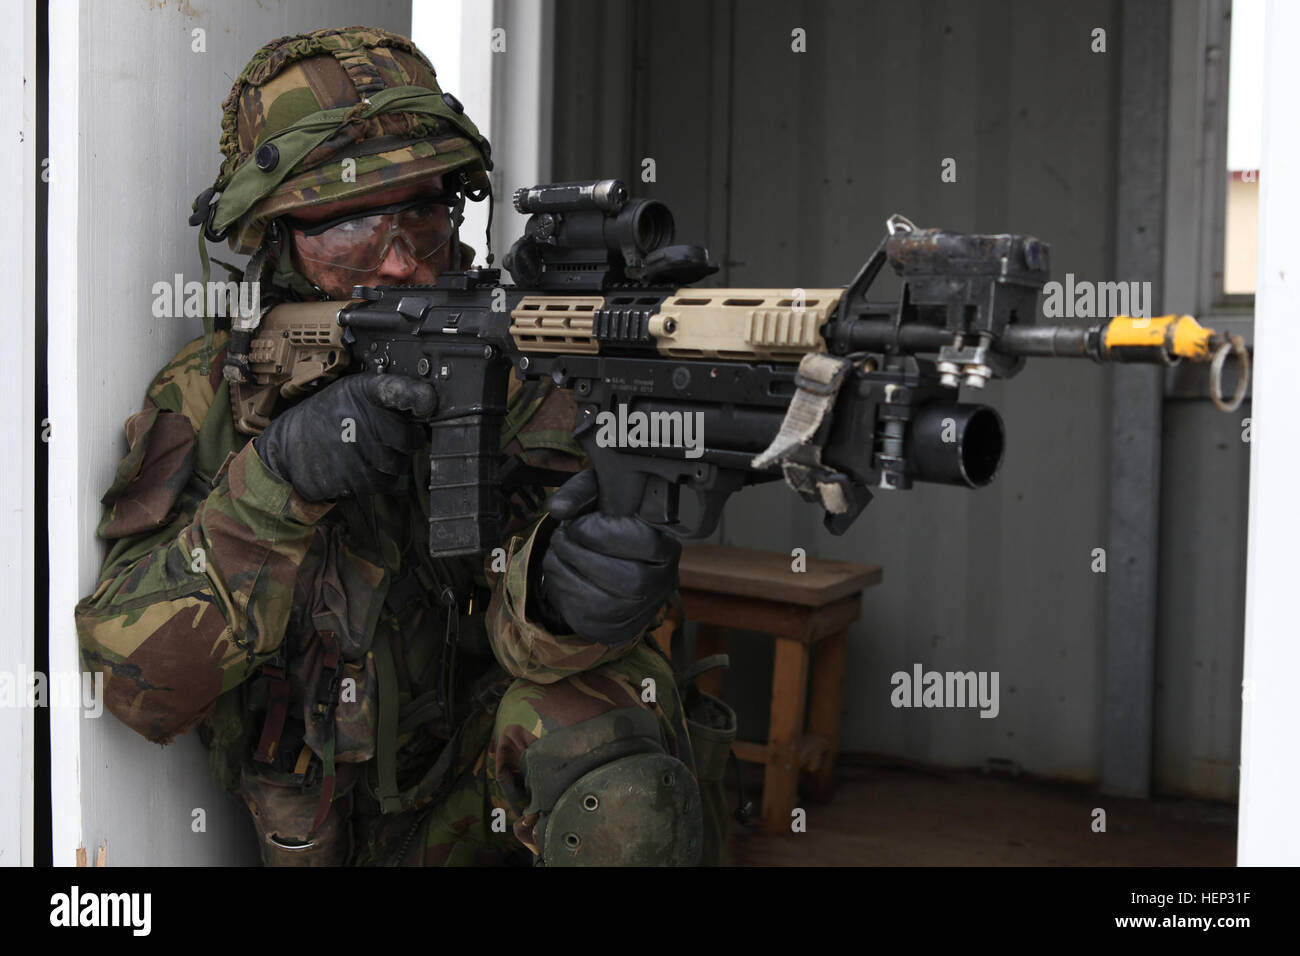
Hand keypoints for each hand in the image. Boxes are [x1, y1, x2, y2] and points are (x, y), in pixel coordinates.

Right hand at [254, 374, 435, 501]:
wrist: (289, 446)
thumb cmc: (328, 417)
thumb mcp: (352, 393)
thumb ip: (388, 396)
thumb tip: (427, 404)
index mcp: (363, 392)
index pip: (399, 390)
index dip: (418, 397)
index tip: (427, 403)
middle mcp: (363, 420)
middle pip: (411, 439)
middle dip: (406, 442)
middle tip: (391, 437)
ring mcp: (358, 451)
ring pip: (399, 466)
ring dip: (391, 463)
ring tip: (370, 451)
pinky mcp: (352, 478)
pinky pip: (381, 484)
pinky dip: (375, 478)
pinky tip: (359, 465)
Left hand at [536, 469, 680, 645]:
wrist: (605, 560)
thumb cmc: (605, 525)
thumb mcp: (598, 497)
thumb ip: (579, 492)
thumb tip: (558, 508)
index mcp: (667, 549)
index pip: (649, 544)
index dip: (608, 534)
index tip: (579, 524)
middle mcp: (663, 584)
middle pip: (631, 580)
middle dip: (584, 556)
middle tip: (560, 538)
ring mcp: (642, 611)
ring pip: (608, 603)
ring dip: (569, 574)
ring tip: (555, 553)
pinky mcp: (617, 629)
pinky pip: (589, 619)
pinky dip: (565, 594)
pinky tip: (558, 573)